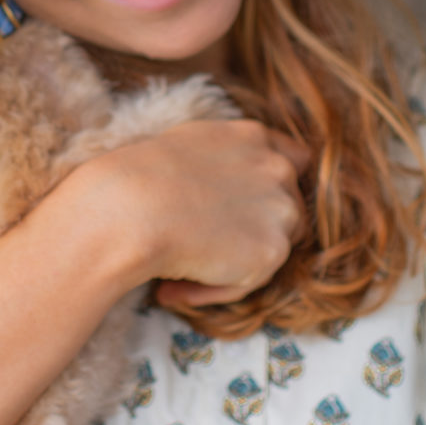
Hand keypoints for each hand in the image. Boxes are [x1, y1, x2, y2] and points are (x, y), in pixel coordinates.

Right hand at [49, 119, 310, 308]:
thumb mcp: (186, 146)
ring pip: (274, 246)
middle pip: (289, 208)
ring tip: (183, 270)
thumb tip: (220, 194)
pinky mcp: (273, 249)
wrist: (131, 208)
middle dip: (256, 229)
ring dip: (236, 262)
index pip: (294, 160)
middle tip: (205, 247)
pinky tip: (175, 286)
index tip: (244, 210)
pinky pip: (250, 280)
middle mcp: (277, 167)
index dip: (273, 189)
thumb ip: (221, 160)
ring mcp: (281, 208)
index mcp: (254, 137)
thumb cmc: (138, 179)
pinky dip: (217, 288)